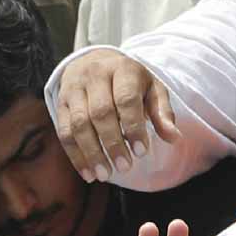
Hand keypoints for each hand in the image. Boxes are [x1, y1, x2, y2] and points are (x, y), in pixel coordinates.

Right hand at [53, 47, 180, 182]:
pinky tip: (87, 173)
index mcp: (122, 70)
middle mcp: (94, 75)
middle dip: (112, 144)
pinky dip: (75, 155)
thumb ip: (163, 113)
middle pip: (100, 113)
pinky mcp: (60, 101)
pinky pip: (64, 131)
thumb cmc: (130, 82)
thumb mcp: (152, 89)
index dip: (133, 127)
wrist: (95, 61)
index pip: (126, 100)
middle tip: (125, 168)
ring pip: (79, 123)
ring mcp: (74, 88)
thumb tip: (174, 138)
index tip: (141, 153)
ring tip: (105, 174)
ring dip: (91, 153)